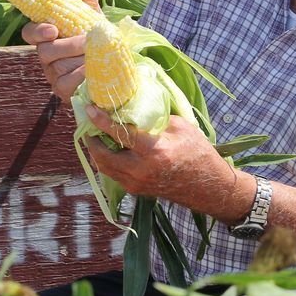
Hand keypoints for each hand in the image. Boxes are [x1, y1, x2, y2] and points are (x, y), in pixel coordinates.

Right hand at [21, 0, 99, 100]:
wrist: (116, 68)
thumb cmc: (100, 42)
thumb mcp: (95, 21)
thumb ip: (87, 4)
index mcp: (49, 37)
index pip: (29, 32)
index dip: (36, 31)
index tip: (53, 30)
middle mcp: (46, 57)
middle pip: (45, 51)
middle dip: (68, 46)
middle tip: (87, 42)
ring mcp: (53, 75)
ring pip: (57, 67)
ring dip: (78, 60)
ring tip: (96, 56)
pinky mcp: (62, 91)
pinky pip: (65, 84)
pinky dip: (80, 77)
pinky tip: (92, 72)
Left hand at [84, 104, 244, 215]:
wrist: (209, 187)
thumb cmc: (199, 153)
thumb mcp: (181, 127)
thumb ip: (156, 118)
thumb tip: (136, 105)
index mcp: (154, 151)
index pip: (120, 134)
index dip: (101, 120)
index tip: (89, 109)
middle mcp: (141, 170)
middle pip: (103, 156)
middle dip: (91, 140)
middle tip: (87, 124)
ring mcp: (137, 183)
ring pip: (104, 168)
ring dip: (96, 152)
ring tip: (94, 136)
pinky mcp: (137, 190)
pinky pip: (113, 175)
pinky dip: (107, 162)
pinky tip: (108, 150)